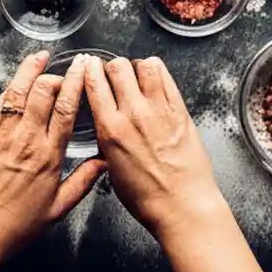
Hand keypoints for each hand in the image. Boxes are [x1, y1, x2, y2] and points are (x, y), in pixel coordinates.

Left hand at [0, 51, 107, 257]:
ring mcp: (2, 136)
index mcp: (48, 156)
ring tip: (40, 57)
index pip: (66, 108)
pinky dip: (9, 89)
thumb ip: (83, 182)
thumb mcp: (58, 208)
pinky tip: (16, 82)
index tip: (83, 67)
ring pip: (17, 92)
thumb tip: (104, 162)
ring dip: (30, 70)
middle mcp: (26, 140)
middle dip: (57, 73)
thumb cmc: (17, 225)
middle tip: (68, 67)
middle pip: (43, 92)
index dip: (76, 82)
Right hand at [83, 55, 224, 240]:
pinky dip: (157, 73)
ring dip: (137, 67)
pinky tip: (155, 81)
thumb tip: (106, 122)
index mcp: (111, 130)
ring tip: (137, 75)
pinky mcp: (180, 111)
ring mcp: (159, 110)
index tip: (89, 65)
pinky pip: (167, 78)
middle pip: (118, 67)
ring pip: (145, 65)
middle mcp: (133, 114)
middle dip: (112, 66)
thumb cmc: (147, 197)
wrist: (181, 205)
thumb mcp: (111, 167)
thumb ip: (107, 139)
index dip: (89, 69)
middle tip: (114, 72)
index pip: (94, 83)